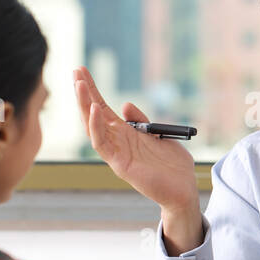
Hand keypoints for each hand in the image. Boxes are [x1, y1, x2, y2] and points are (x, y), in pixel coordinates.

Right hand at [74, 65, 198, 212]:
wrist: (184, 189)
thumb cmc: (172, 165)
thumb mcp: (157, 135)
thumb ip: (141, 121)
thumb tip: (125, 104)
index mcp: (125, 134)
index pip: (103, 108)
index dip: (93, 90)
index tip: (83, 71)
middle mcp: (116, 142)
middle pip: (93, 115)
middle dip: (84, 93)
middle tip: (75, 71)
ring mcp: (116, 154)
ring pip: (92, 127)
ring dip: (84, 105)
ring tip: (79, 85)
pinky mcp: (120, 165)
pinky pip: (102, 144)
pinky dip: (96, 127)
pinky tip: (94, 109)